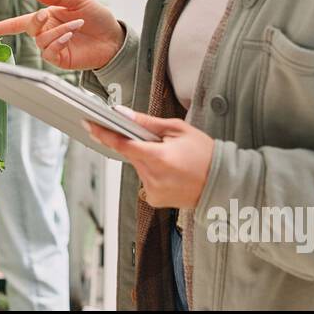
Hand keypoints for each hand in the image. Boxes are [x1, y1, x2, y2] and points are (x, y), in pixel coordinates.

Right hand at [0, 0, 124, 70]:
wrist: (115, 38)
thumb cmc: (98, 17)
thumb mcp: (78, 0)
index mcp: (46, 18)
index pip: (15, 24)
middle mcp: (45, 33)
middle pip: (28, 28)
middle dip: (37, 20)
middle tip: (49, 14)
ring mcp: (52, 48)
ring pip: (41, 40)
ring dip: (58, 30)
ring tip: (77, 24)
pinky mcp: (60, 60)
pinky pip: (50, 51)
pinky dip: (58, 41)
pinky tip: (71, 35)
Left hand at [82, 109, 214, 209]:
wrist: (223, 183)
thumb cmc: (206, 155)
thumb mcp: (178, 129)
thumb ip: (147, 123)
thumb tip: (123, 113)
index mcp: (158, 158)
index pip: (121, 144)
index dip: (103, 133)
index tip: (89, 124)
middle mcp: (153, 177)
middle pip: (130, 155)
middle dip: (138, 146)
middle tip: (160, 143)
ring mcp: (153, 191)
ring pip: (138, 167)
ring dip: (147, 160)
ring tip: (172, 159)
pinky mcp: (156, 199)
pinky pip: (145, 180)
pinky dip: (153, 173)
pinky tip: (171, 172)